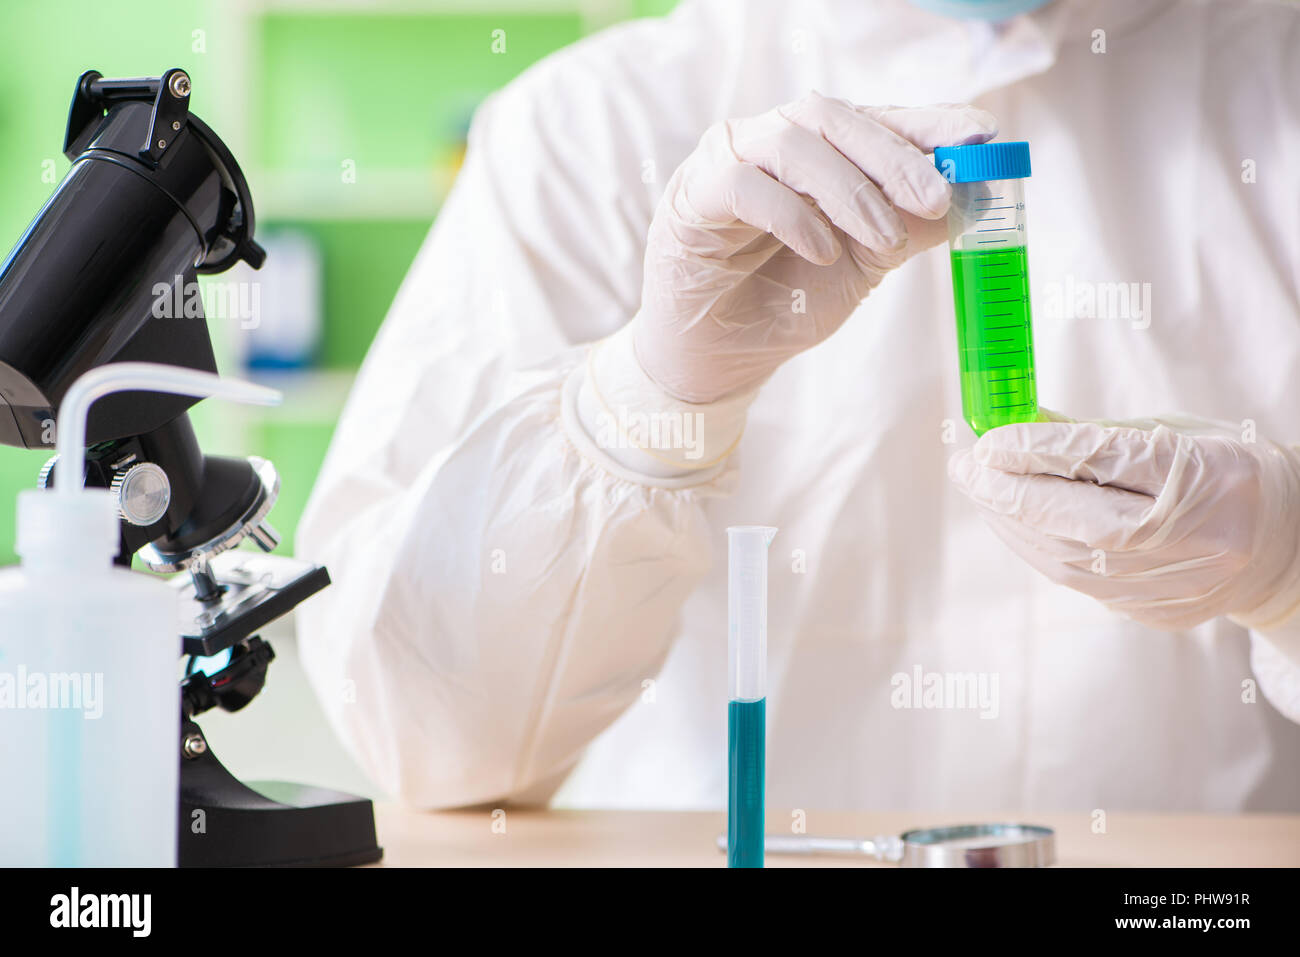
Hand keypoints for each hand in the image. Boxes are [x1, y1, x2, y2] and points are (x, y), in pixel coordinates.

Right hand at [632, 93, 996, 402]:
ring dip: (849, 191)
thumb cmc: (783, 303)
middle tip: (935, 200)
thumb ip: (909, 228)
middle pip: (833, 118)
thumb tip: (974, 197)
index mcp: (816, 150)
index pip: (873, 119)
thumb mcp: (863, 266)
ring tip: (884, 241)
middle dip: (892, 158)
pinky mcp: (693, 195)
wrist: (719, 359)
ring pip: (793, 142)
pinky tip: (822, 253)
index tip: (980, 137)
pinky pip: (744, 184)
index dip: (927, 123)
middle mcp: (770, 141)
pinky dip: (792, 215)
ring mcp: (727, 161)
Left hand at [947, 415, 1299, 629]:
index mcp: (1207, 478)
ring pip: (1070, 561)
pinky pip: (1080, 582)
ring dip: (1013, 524)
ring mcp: (1178, 585)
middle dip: (1010, 494)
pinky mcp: (1158, 613)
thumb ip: (1095, 436)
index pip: (1107, 463)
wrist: (1283, 542)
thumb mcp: (1172, 435)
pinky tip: (1013, 522)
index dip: (1038, 452)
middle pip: (1081, 521)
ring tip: (981, 490)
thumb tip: (1014, 426)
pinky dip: (1038, 548)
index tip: (989, 441)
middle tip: (965, 467)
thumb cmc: (1219, 472)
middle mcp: (1196, 538)